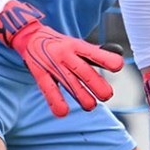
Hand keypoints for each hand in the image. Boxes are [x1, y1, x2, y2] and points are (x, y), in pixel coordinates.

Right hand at [0, 0, 123, 116]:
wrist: (31, 36)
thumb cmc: (61, 45)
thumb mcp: (77, 44)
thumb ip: (96, 53)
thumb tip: (118, 60)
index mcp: (77, 46)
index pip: (94, 52)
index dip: (106, 59)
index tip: (117, 66)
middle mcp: (66, 54)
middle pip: (84, 71)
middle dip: (97, 84)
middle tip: (106, 95)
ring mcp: (53, 64)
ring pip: (69, 82)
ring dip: (81, 96)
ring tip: (91, 106)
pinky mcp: (40, 73)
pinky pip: (49, 89)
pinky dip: (56, 102)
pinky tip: (63, 112)